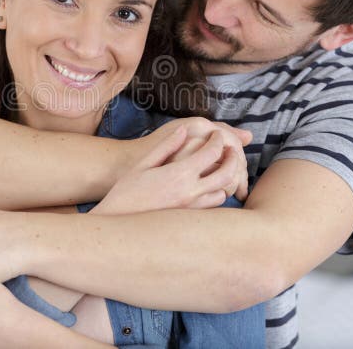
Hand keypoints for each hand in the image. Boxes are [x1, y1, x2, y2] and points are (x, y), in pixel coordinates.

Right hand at [94, 127, 243, 214]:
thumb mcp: (144, 164)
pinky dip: (216, 195)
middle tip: (231, 150)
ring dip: (226, 180)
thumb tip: (183, 130)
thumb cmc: (126, 191)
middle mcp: (190, 192)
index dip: (218, 140)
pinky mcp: (189, 220)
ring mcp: (192, 209)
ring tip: (220, 170)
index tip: (216, 135)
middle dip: (234, 159)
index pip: (212, 152)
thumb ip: (167, 146)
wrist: (118, 222)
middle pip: (226, 173)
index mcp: (179, 174)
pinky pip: (212, 207)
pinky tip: (208, 189)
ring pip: (223, 192)